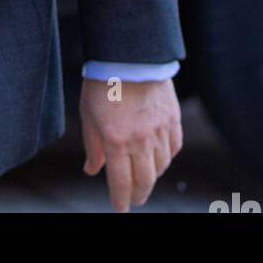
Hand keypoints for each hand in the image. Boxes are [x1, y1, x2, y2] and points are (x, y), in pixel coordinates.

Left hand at [80, 76, 181, 212]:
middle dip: (138, 194)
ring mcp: (159, 129)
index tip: (120, 209)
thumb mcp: (88, 114)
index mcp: (115, 139)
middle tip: (133, 199)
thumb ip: (92, 146)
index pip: (121, 182)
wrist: (128, 53)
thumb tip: (92, 170)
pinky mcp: (173, 118)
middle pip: (144, 180)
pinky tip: (159, 157)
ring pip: (161, 166)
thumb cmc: (102, 81)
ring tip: (143, 176)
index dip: (121, 200)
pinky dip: (167, 157)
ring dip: (152, 175)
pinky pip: (174, 148)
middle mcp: (140, 139)